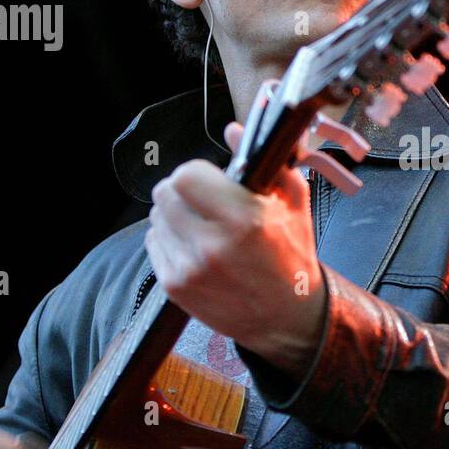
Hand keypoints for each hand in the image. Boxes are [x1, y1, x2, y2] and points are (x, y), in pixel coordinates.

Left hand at [144, 120, 328, 373]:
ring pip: (156, 217)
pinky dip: (170, 239)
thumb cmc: (292, 256)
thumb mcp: (293, 203)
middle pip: (164, 193)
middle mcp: (212, 245)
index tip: (214, 180)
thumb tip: (233, 130)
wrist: (286, 318)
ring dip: (175, 214)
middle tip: (204, 200)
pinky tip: (196, 247)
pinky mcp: (175, 286)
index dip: (199, 173)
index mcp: (244, 220)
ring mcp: (189, 268)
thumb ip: (266, 162)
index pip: (187, 176)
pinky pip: (154, 242)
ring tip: (202, 226)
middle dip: (183, 189)